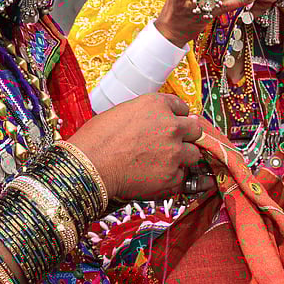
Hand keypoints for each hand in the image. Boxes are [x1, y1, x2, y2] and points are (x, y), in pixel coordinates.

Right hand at [68, 93, 203, 199]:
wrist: (88, 167)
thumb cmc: (96, 139)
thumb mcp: (121, 112)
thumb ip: (146, 114)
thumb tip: (156, 121)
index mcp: (157, 105)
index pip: (182, 107)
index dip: (177, 116)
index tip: (173, 123)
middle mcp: (171, 125)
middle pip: (195, 129)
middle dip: (187, 136)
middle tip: (173, 143)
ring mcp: (175, 152)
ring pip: (194, 154)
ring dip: (183, 158)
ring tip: (164, 163)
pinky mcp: (172, 176)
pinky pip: (183, 177)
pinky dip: (173, 178)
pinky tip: (157, 177)